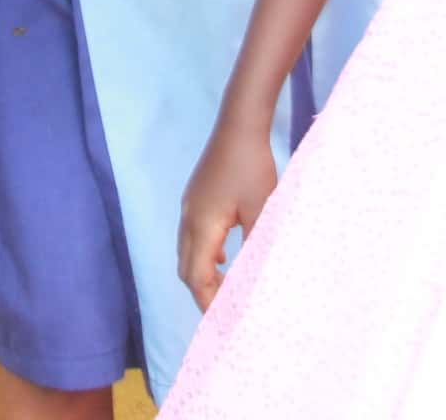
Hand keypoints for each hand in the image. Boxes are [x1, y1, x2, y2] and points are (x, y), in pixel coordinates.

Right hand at [176, 111, 277, 312]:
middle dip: (202, 293)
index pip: (196, 277)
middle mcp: (188, 219)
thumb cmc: (252, 166)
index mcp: (202, 225)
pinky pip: (192, 236)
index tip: (223, 320)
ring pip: (187, 252)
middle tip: (224, 310)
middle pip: (185, 268)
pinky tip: (223, 257)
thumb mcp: (260, 210)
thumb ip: (253, 246)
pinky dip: (203, 255)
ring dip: (202, 274)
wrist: (239, 125)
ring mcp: (189, 206)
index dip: (207, 302)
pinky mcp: (195, 197)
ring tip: (225, 289)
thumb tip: (252, 277)